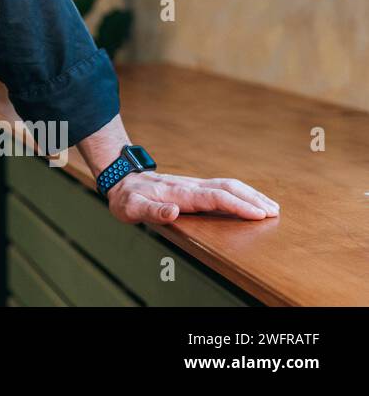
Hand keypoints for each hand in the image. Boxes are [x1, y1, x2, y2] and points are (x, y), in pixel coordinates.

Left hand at [106, 172, 279, 223]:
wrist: (121, 179)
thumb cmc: (127, 198)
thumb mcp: (132, 208)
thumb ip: (152, 210)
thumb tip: (174, 211)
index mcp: (180, 193)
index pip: (215, 198)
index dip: (237, 205)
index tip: (259, 215)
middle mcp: (191, 186)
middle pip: (227, 189)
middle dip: (252, 199)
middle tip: (274, 212)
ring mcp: (193, 184)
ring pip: (227, 185)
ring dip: (250, 194)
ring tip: (271, 206)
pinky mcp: (193, 187)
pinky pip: (221, 187)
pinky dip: (240, 193)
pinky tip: (249, 200)